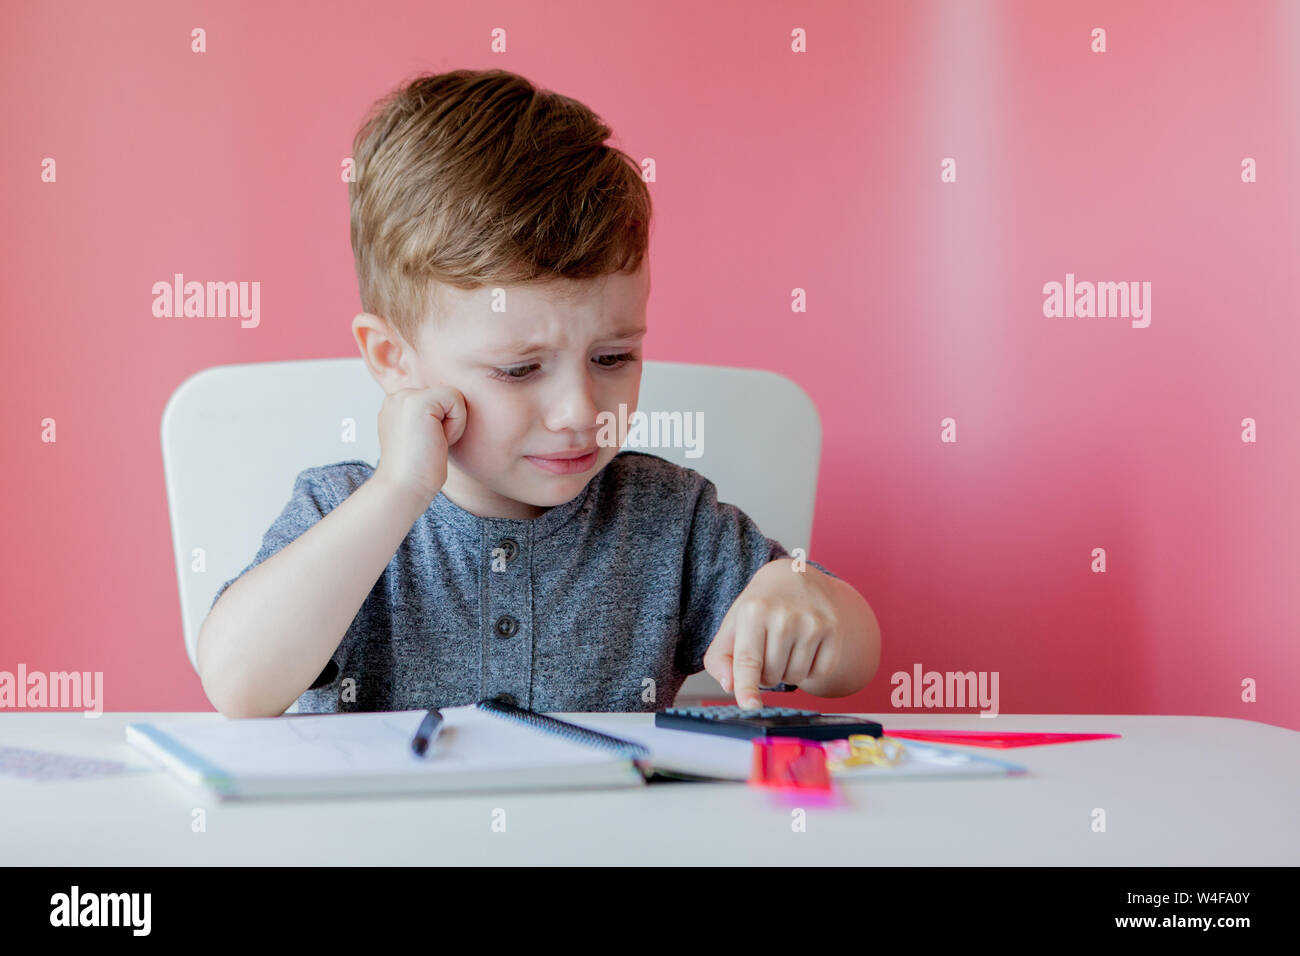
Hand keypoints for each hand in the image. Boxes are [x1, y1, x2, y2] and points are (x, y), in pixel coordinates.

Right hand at [373, 385, 466, 506]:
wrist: (404, 488)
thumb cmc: (417, 472)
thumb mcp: (421, 437)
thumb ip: (429, 418)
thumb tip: (447, 413)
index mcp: (397, 405)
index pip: (440, 400)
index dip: (442, 424)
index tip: (424, 444)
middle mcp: (397, 396)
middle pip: (448, 396)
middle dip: (447, 422)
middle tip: (428, 445)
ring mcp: (405, 396)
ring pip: (453, 395)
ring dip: (452, 424)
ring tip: (431, 443)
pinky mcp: (418, 400)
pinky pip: (457, 399)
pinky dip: (456, 424)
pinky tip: (437, 440)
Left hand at [702, 559, 840, 708]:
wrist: (794, 577)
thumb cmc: (759, 606)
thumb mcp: (732, 625)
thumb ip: (720, 658)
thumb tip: (731, 686)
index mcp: (753, 612)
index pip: (748, 659)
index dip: (747, 686)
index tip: (749, 705)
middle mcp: (785, 616)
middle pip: (771, 676)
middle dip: (764, 674)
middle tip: (766, 649)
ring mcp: (812, 623)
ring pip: (795, 678)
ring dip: (786, 673)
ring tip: (783, 647)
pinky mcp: (833, 629)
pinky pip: (819, 672)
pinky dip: (809, 669)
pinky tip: (803, 647)